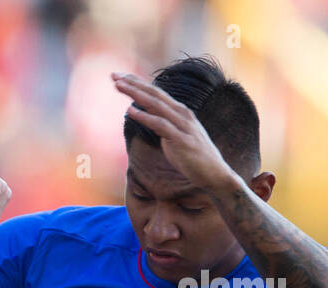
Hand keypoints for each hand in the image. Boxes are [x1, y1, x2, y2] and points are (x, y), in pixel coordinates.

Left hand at [112, 72, 237, 191]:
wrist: (213, 172)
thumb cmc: (192, 155)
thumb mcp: (176, 134)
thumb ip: (163, 122)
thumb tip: (147, 115)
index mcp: (180, 111)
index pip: (156, 92)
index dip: (138, 83)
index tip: (120, 77)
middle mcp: (181, 113)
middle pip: (154, 93)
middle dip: (133, 83)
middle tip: (114, 75)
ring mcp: (182, 125)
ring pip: (155, 104)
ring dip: (135, 94)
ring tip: (118, 86)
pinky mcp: (180, 139)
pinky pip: (159, 124)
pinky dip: (144, 117)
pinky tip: (130, 111)